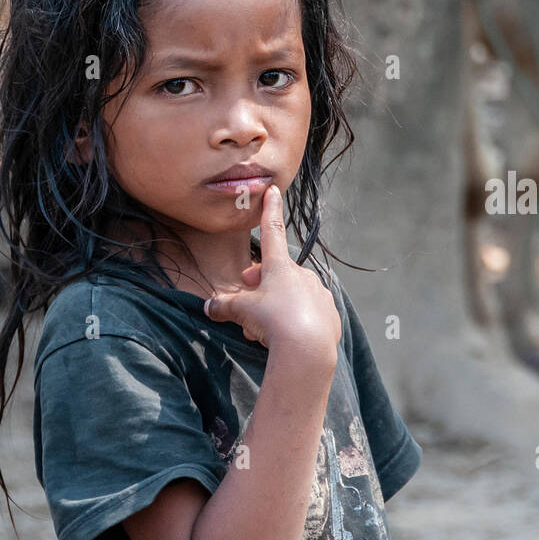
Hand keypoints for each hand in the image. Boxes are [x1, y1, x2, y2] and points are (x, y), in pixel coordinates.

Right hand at [204, 184, 340, 363]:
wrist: (307, 349)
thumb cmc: (273, 322)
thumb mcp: (242, 312)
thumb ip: (225, 306)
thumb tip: (209, 307)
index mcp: (279, 266)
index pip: (271, 230)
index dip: (270, 209)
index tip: (273, 190)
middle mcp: (302, 275)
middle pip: (277, 274)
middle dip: (260, 287)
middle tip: (248, 308)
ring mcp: (319, 294)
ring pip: (292, 297)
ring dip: (276, 308)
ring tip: (262, 332)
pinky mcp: (330, 315)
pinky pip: (309, 314)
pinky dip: (297, 323)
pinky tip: (288, 339)